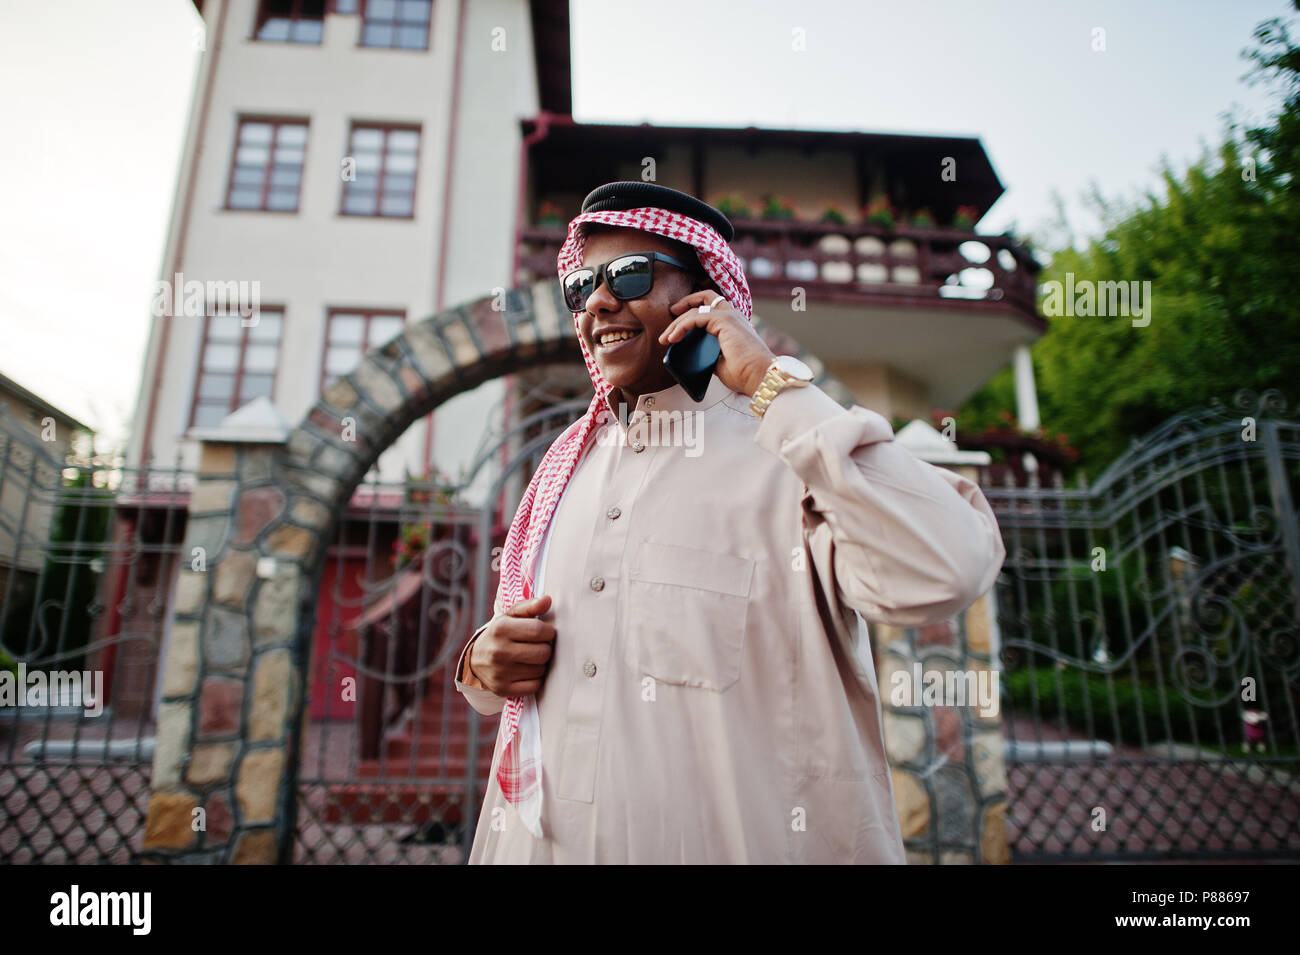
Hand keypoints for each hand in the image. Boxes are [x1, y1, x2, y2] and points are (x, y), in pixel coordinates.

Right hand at [467, 594, 555, 695]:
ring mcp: (500, 672)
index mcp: (501, 628)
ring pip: (540, 670)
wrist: (476, 659)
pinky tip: (526, 671)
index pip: (539, 630)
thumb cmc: (500, 634)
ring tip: (529, 658)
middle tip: (537, 646)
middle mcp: (498, 651)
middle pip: (543, 653)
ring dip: (540, 664)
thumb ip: (530, 607)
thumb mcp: (511, 616)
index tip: (544, 633)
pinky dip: (534, 679)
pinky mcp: (502, 689)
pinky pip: (534, 686)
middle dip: (545, 648)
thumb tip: (547, 600)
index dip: (548, 632)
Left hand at [660, 292, 775, 396]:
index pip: (711, 306)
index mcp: (733, 323)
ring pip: (696, 308)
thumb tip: (690, 354)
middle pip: (704, 298)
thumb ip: (707, 353)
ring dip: (677, 322)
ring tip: (666, 338)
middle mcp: (732, 315)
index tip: (677, 323)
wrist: (758, 377)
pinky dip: (682, 326)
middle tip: (669, 320)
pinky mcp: (724, 320)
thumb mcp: (719, 362)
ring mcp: (729, 316)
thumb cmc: (744, 373)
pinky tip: (673, 337)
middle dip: (683, 305)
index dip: (692, 308)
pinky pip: (695, 317)